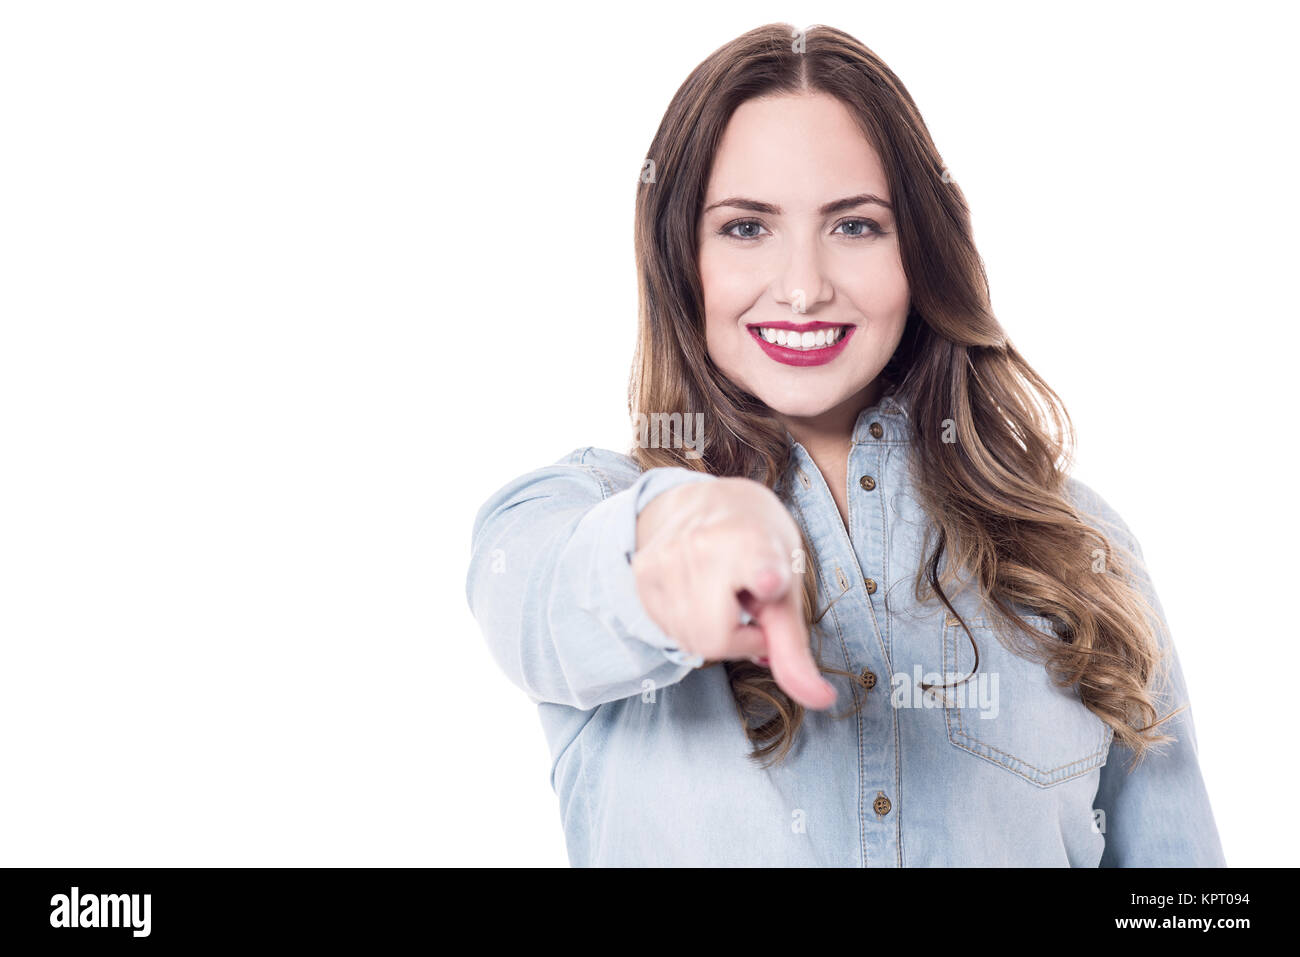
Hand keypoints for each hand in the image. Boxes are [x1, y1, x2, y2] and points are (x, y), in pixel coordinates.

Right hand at [632, 477, 836, 709]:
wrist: (710, 500)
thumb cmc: (758, 543)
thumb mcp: (788, 586)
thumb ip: (795, 648)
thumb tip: (821, 700)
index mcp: (752, 542)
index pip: (756, 564)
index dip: (764, 577)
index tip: (769, 580)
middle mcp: (703, 544)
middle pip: (715, 639)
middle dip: (740, 640)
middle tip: (752, 607)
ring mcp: (665, 558)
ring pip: (689, 641)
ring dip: (714, 632)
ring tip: (724, 593)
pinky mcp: (642, 572)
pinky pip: (668, 631)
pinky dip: (689, 626)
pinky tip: (700, 595)